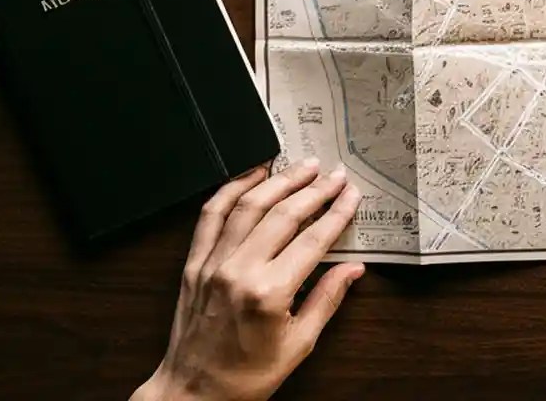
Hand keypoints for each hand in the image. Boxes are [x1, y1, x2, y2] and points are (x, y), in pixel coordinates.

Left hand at [131, 159, 363, 400]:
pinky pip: (211, 214)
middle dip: (315, 190)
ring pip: (249, 206)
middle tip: (336, 175)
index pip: (313, 240)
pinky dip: (231, 188)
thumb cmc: (245, 376)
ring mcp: (213, 263)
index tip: (352, 196)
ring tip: (303, 167)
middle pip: (284, 215)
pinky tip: (252, 174)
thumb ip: (326, 300)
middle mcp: (239, 271)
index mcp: (269, 293)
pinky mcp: (194, 262)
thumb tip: (354, 269)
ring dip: (279, 181)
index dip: (336, 213)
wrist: (192, 392)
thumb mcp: (298, 345)